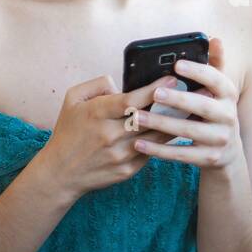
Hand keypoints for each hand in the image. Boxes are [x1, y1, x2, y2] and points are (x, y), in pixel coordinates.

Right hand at [33, 72, 181, 204]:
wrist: (60, 172)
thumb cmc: (68, 131)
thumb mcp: (72, 99)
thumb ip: (97, 85)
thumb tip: (121, 83)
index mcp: (97, 114)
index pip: (132, 100)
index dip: (155, 89)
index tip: (172, 79)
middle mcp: (109, 135)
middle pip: (149, 119)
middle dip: (172, 106)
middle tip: (191, 94)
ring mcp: (119, 155)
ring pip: (156, 138)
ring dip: (174, 125)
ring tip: (190, 112)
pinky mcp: (126, 171)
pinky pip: (151, 153)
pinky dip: (162, 143)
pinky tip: (174, 133)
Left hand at [128, 36, 244, 171]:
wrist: (228, 153)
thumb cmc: (214, 112)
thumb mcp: (218, 90)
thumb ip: (214, 65)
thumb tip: (213, 38)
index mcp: (228, 95)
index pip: (217, 79)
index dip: (198, 71)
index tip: (177, 65)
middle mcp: (228, 116)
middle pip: (203, 106)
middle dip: (179, 99)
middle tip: (155, 93)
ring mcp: (220, 139)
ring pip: (189, 130)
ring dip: (162, 124)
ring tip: (137, 117)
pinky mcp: (208, 158)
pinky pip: (181, 154)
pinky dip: (159, 149)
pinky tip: (139, 143)